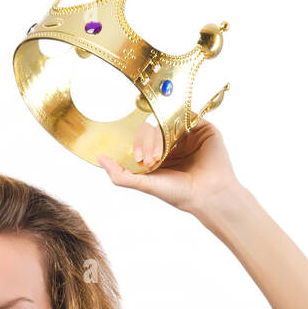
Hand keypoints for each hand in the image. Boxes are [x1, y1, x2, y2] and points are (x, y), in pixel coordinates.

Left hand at [96, 118, 240, 213]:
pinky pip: (190, 114)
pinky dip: (182, 117)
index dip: (138, 143)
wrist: (208, 194)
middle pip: (155, 126)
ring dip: (165, 129)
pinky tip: (177, 131)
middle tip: (155, 157)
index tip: (140, 157)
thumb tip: (99, 159)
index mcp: (159, 154)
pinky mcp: (204, 128)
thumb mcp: (144, 185)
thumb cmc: (178, 193)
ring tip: (166, 150)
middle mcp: (173, 143)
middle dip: (150, 139)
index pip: (142, 138)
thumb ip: (119, 175)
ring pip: (170, 118)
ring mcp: (189, 134)